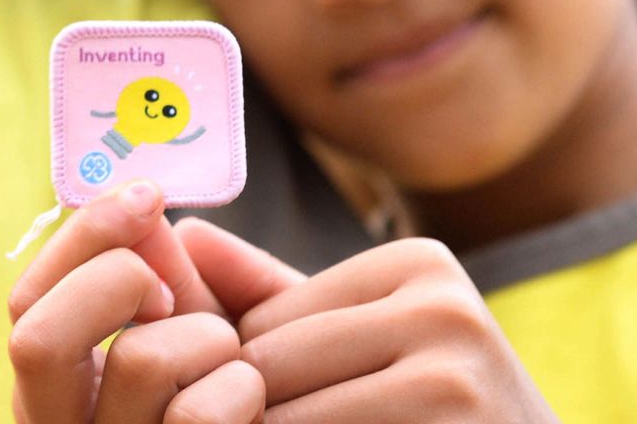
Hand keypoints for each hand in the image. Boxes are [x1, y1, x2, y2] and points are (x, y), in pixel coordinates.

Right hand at [7, 181, 264, 423]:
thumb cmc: (254, 400)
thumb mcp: (209, 332)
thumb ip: (177, 277)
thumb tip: (153, 217)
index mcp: (56, 390)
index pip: (24, 300)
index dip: (83, 235)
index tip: (146, 198)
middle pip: (35, 335)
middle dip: (117, 281)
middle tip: (172, 294)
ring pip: (138, 361)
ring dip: (206, 337)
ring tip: (232, 361)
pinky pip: (196, 416)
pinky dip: (240, 388)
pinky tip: (252, 403)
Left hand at [208, 231, 557, 422]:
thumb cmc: (432, 411)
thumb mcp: (358, 339)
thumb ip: (268, 292)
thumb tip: (182, 232)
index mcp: (418, 264)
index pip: (259, 323)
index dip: (245, 379)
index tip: (280, 405)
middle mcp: (443, 310)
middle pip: (267, 368)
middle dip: (252, 415)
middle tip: (262, 422)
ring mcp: (453, 380)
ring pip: (284, 419)